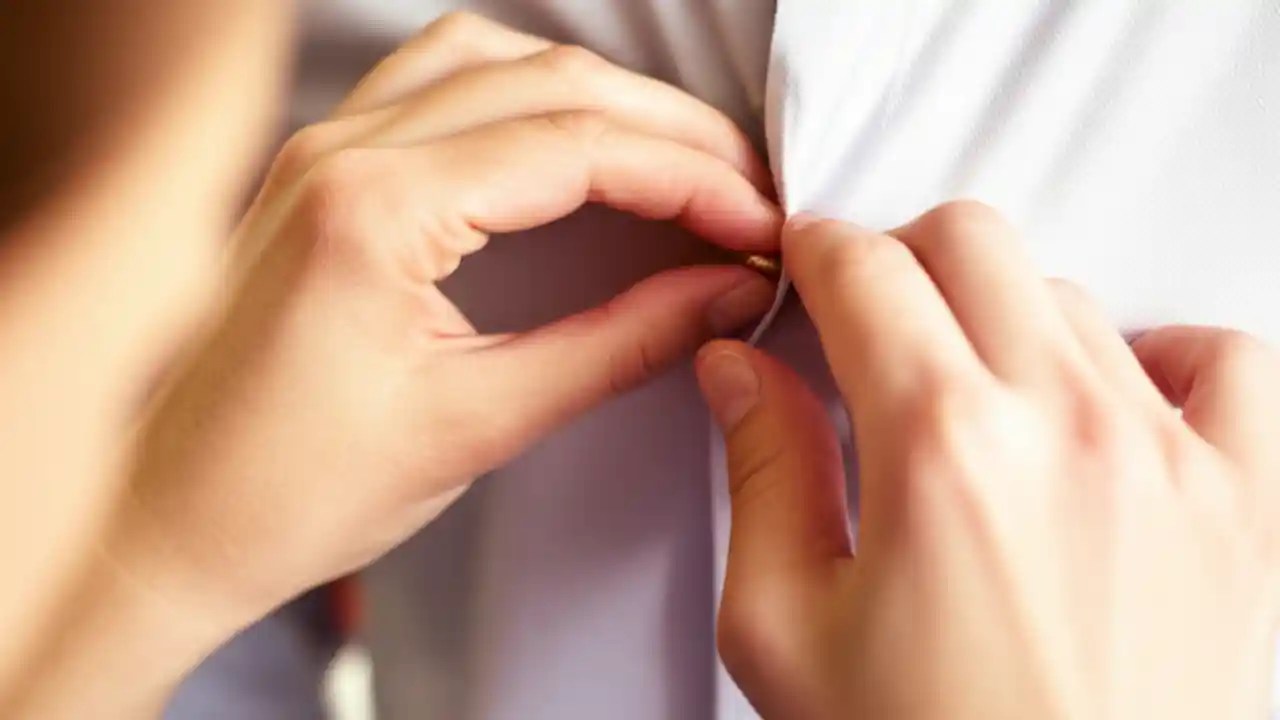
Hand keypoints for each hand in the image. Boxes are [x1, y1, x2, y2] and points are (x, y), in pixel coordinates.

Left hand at [112, 14, 779, 641]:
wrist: (167, 520)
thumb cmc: (290, 491)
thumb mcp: (476, 424)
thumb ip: (616, 347)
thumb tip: (719, 293)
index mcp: (375, 209)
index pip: (576, 146)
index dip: (690, 178)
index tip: (754, 221)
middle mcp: (341, 151)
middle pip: (549, 82)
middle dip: (666, 129)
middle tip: (740, 189)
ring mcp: (321, 148)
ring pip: (494, 57)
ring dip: (597, 95)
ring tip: (672, 154)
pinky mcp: (318, 169)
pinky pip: (434, 79)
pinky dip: (521, 90)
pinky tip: (563, 133)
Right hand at [698, 203, 1279, 718]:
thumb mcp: (787, 633)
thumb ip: (761, 473)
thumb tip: (739, 374)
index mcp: (939, 451)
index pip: (863, 270)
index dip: (815, 252)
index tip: (803, 269)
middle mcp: (1065, 429)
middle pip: (970, 241)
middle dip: (901, 260)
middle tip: (871, 324)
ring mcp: (1174, 459)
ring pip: (1074, 292)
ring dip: (1004, 315)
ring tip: (974, 396)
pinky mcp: (1252, 508)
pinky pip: (1228, 362)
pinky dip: (1164, 357)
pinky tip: (1113, 405)